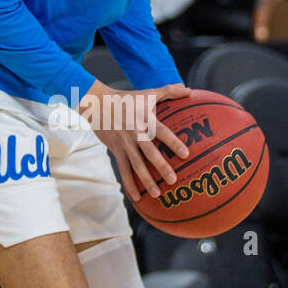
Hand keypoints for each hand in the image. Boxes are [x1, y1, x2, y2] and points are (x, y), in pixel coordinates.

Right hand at [81, 81, 191, 201]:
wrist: (97, 104)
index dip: (172, 142)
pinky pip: (124, 170)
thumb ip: (169, 91)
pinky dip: (130, 185)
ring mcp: (124, 144)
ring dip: (146, 181)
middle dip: (161, 167)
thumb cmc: (126, 99)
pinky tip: (138, 198)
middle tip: (173, 180)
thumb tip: (189, 90)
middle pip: (149, 153)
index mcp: (144, 121)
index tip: (185, 153)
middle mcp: (134, 134)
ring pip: (136, 165)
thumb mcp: (147, 93)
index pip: (161, 132)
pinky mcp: (116, 151)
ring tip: (157, 194)